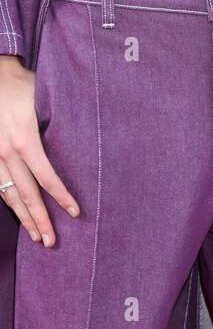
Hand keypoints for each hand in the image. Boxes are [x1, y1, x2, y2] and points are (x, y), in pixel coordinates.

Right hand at [0, 53, 78, 245]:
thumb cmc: (23, 87)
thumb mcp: (43, 100)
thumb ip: (58, 122)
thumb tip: (87, 137)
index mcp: (25, 140)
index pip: (46, 177)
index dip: (61, 197)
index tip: (75, 213)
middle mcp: (7, 153)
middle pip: (26, 194)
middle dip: (40, 220)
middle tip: (51, 242)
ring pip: (9, 196)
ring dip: (24, 218)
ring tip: (36, 237)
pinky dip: (9, 204)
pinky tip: (19, 216)